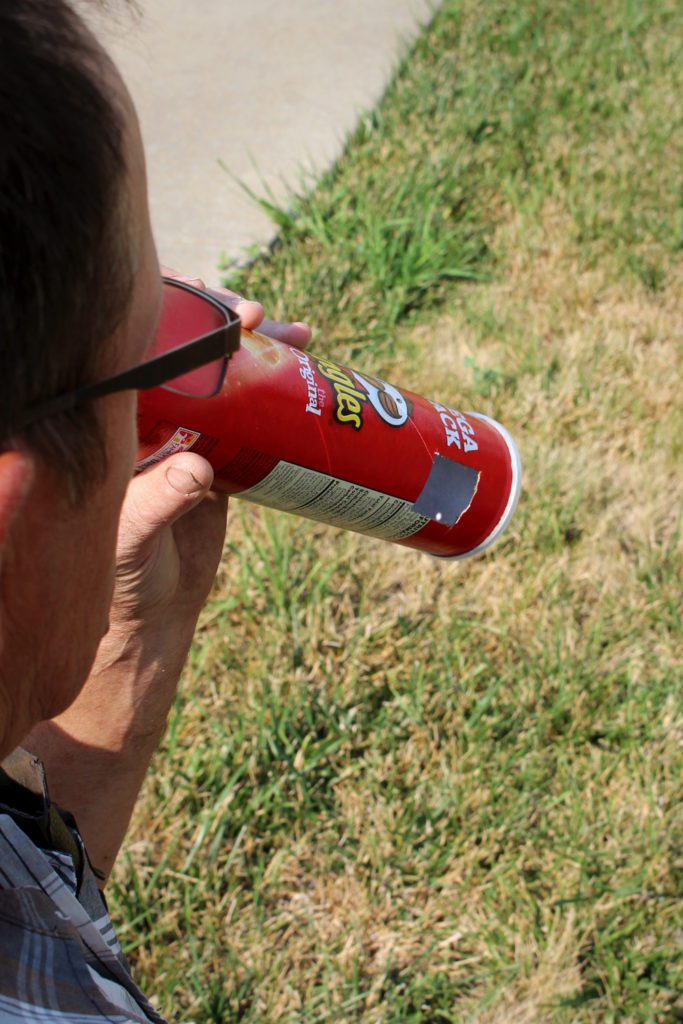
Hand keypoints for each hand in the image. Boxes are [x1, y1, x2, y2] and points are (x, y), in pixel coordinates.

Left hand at [109, 268, 311, 632]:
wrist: (157, 610)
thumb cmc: (127, 573)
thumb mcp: (134, 535)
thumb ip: (158, 499)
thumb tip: (195, 468)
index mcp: (120, 422)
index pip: (144, 349)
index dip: (177, 317)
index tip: (216, 314)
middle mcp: (154, 418)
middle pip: (190, 350)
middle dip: (227, 324)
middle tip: (263, 319)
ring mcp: (191, 433)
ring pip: (226, 375)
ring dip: (262, 350)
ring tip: (300, 336)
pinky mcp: (222, 455)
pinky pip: (253, 413)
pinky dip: (279, 392)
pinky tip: (306, 369)